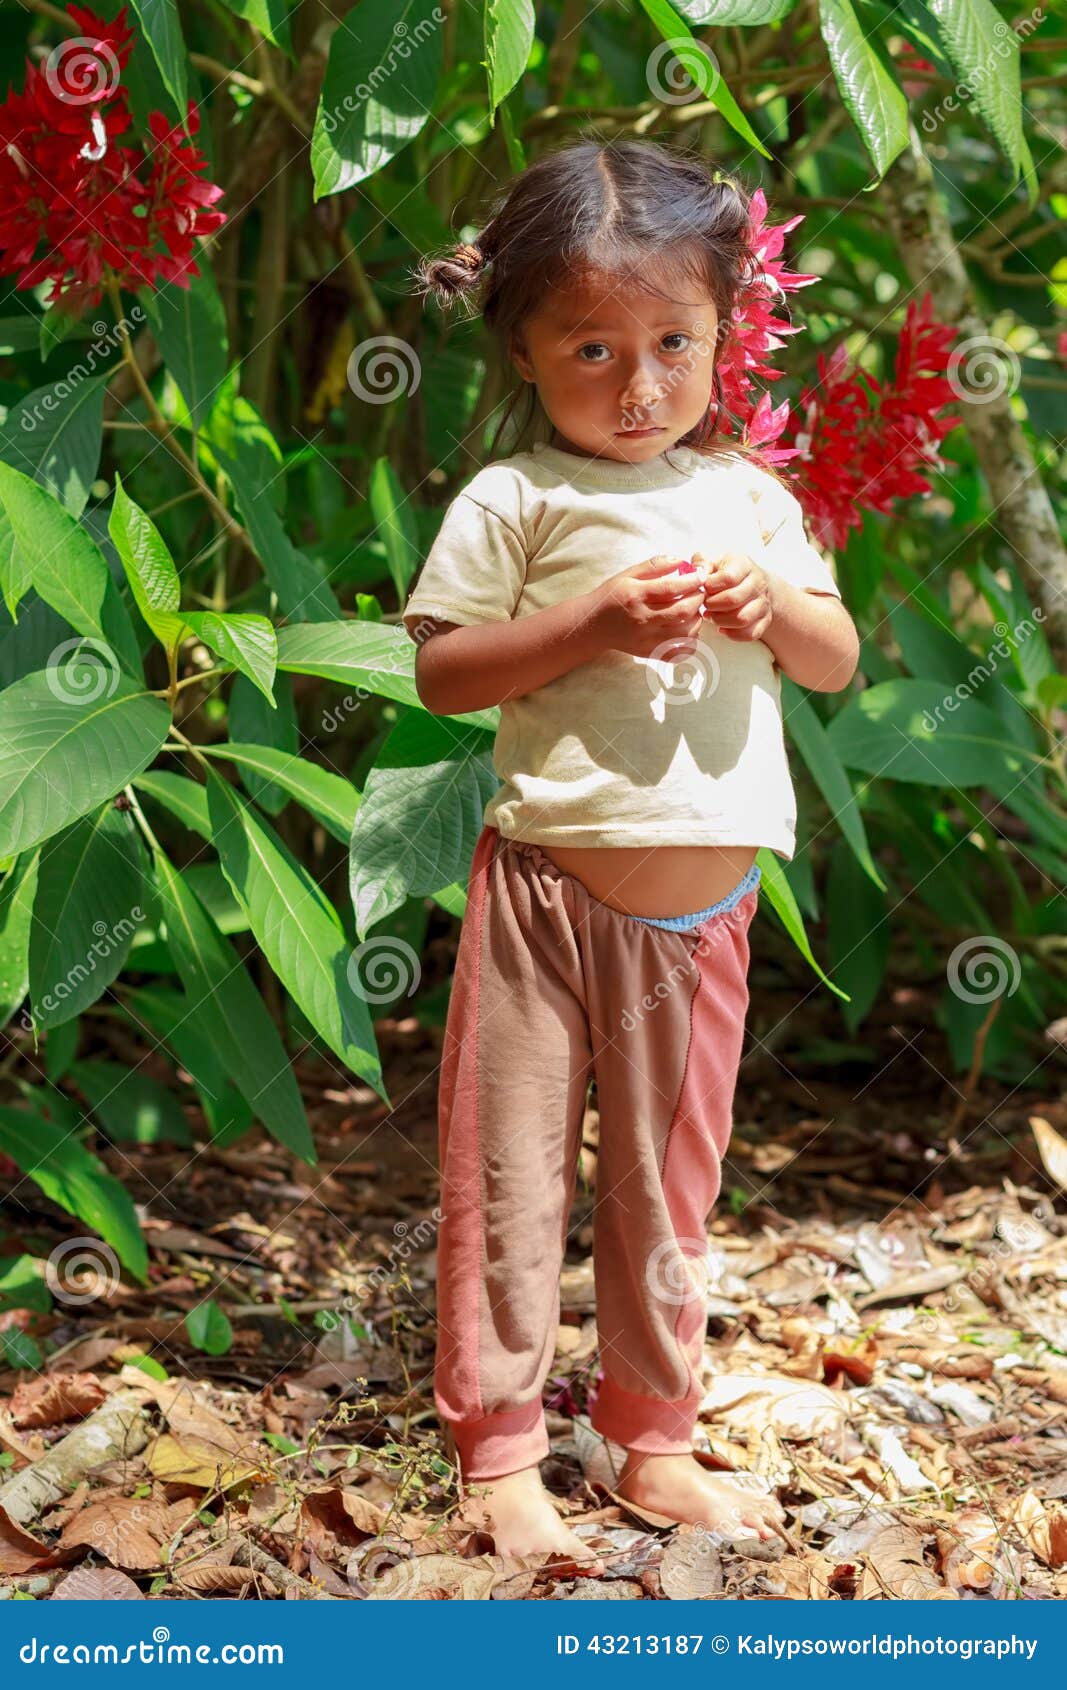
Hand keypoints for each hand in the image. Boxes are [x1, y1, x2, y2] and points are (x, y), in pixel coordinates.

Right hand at [588, 554, 706, 660]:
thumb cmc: (612, 596)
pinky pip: (678, 654)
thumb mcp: (628, 575)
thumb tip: (681, 560)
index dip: (693, 581)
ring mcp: (645, 639)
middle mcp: (641, 619)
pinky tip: (688, 632)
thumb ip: (655, 566)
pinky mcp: (648, 653)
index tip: (702, 575)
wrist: (592, 625)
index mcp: (636, 595)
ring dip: (696, 620)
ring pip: (684, 634)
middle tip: (700, 593)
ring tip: (694, 611)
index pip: (672, 588)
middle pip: (682, 611)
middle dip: (698, 600)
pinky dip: (690, 644)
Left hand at [696, 550, 774, 641]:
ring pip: (742, 618)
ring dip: (721, 621)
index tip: (704, 588)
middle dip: (713, 605)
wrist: (755, 584)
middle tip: (705, 605)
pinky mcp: (765, 620)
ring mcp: (764, 602)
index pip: (728, 578)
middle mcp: (758, 583)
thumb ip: (702, 563)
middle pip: (733, 599)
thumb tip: (698, 571)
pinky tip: (723, 628)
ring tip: (712, 616)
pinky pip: (751, 633)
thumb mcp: (716, 562)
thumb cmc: (729, 573)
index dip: (711, 586)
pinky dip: (733, 634)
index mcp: (744, 565)